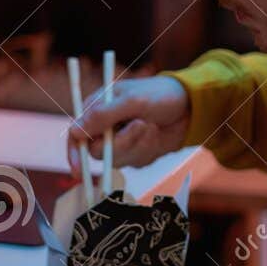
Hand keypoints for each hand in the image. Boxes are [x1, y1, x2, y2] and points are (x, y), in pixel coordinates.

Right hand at [66, 75, 189, 176]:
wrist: (191, 107)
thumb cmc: (160, 95)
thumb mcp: (132, 101)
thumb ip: (103, 116)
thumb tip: (74, 132)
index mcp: (98, 108)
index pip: (76, 134)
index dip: (75, 153)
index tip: (79, 170)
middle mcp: (106, 126)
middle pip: (98, 152)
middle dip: (121, 142)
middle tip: (141, 125)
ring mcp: (121, 141)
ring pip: (118, 159)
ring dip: (139, 143)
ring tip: (152, 125)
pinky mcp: (136, 152)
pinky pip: (135, 162)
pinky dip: (148, 149)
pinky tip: (156, 134)